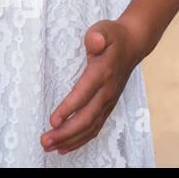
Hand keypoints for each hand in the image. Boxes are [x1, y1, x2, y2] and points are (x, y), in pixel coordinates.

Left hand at [40, 19, 145, 155]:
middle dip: (65, 132)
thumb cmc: (113, 36)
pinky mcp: (107, 105)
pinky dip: (81, 139)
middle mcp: (107, 91)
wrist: (134, 44)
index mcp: (102, 73)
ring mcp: (109, 100)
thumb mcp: (104, 29)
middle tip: (44, 140)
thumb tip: (94, 41)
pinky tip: (65, 146)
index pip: (84, 94)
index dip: (69, 108)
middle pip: (86, 117)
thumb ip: (97, 36)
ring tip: (49, 147)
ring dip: (70, 139)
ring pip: (90, 126)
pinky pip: (95, 127)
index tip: (53, 120)